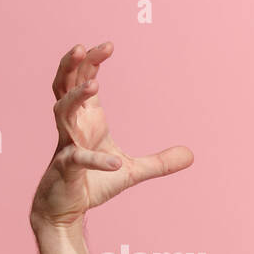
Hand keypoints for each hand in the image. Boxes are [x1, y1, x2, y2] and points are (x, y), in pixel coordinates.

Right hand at [30, 42, 193, 229]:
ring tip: (95, 85)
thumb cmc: (92, 183)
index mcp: (86, 120)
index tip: (108, 45)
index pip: (84, 81)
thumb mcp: (133, 171)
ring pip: (62, 112)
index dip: (92, 62)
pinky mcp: (66, 169)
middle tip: (85, 47)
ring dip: (76, 97)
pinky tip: (116, 161)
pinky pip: (79, 159)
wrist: (65, 208)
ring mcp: (66, 145)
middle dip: (73, 65)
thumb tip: (191, 155)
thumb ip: (160, 162)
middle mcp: (72, 127)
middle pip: (64, 86)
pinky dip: (97, 159)